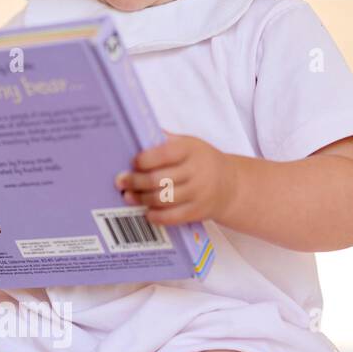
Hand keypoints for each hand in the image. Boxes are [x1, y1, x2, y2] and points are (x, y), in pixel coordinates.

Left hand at [114, 132, 234, 223]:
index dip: (144, 159)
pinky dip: (155, 216)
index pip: (164, 153)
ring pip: (162, 199)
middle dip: (135, 181)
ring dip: (141, 199)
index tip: (132, 162)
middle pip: (158, 179)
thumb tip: (138, 133)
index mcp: (191, 149)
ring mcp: (198, 193)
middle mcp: (196, 171)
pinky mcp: (197, 212)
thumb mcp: (189, 144)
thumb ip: (166, 141)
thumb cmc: (201, 161)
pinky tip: (146, 212)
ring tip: (128, 196)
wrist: (231, 185)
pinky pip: (172, 217)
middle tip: (121, 182)